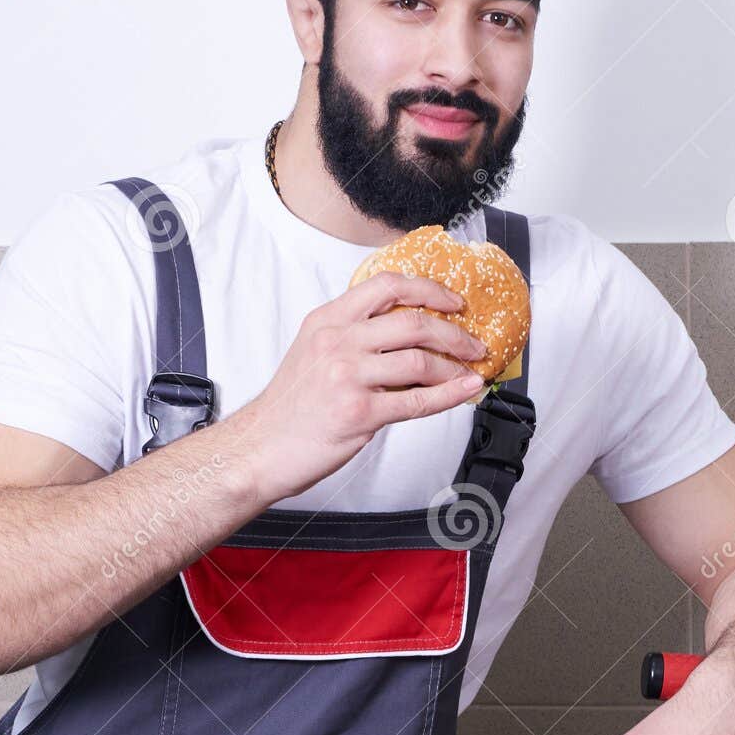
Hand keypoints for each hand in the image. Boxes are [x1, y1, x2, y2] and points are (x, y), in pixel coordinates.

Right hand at [229, 271, 489, 502]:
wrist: (261, 447)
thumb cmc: (291, 406)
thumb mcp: (315, 352)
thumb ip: (355, 336)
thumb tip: (413, 336)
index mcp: (328, 320)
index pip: (387, 286)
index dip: (429, 290)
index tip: (453, 302)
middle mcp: (337, 341)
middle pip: (413, 322)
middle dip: (454, 333)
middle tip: (473, 344)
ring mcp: (348, 376)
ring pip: (420, 360)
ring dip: (455, 366)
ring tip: (469, 371)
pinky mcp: (359, 412)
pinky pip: (418, 400)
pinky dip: (450, 394)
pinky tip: (466, 390)